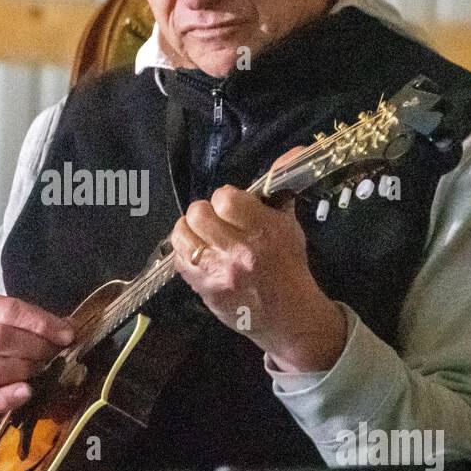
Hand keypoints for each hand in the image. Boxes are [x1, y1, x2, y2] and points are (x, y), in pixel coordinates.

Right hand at [0, 294, 73, 425]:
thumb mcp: (11, 325)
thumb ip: (36, 323)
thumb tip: (70, 327)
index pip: (9, 310)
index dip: (41, 322)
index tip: (67, 334)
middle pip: (2, 337)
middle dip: (37, 345)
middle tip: (56, 352)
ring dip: (26, 368)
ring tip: (42, 368)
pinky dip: (9, 396)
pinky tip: (27, 391)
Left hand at [169, 152, 346, 372]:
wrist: (290, 318)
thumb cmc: (290, 268)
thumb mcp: (290, 227)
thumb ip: (280, 193)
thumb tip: (290, 153)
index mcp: (265, 230)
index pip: (225, 197)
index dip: (225, 199)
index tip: (232, 208)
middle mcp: (240, 250)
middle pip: (198, 212)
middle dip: (205, 213)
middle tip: (216, 223)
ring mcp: (219, 271)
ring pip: (183, 234)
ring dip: (190, 231)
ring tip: (203, 237)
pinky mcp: (205, 289)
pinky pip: (179, 260)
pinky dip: (186, 253)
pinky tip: (199, 255)